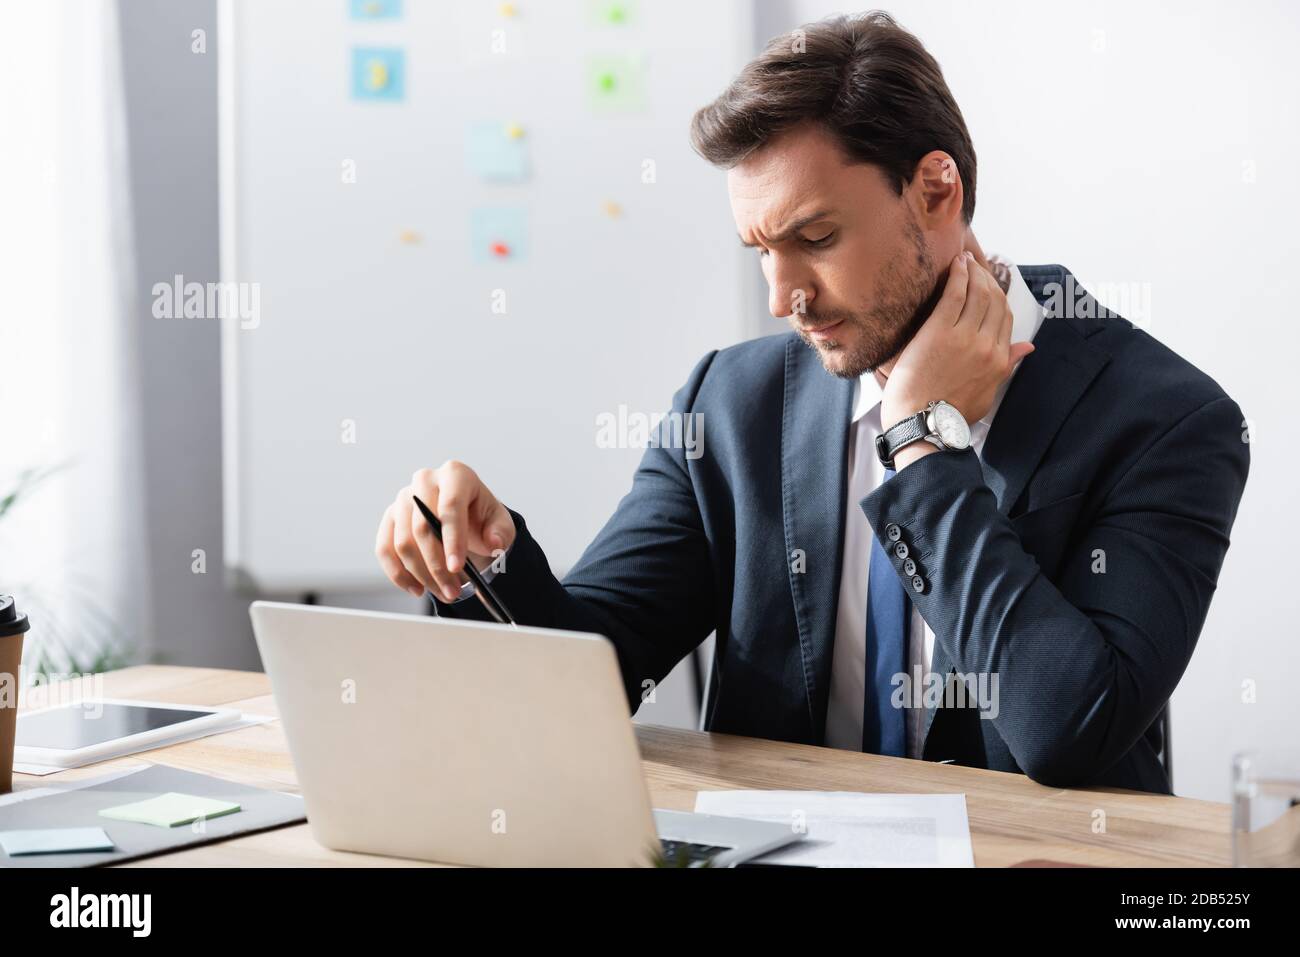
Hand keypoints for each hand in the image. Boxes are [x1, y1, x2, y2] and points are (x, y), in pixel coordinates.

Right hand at [375, 461, 515, 600]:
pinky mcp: (390, 517)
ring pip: (403, 542)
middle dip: (437, 566)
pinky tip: (417, 588)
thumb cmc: (481, 517)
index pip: (450, 506)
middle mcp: (425, 480)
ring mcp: (403, 498)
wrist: (464, 517)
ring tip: (443, 593)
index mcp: (455, 475)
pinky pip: (385, 548)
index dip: (452, 540)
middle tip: (452, 591)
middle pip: (422, 527)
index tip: (456, 568)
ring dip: (422, 575)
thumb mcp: (500, 523)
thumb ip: (501, 533)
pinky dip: (399, 574)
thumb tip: (494, 543)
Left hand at [880, 251, 1035, 438]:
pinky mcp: (939, 331)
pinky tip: (955, 264)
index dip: (999, 295)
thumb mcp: (987, 393)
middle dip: (987, 278)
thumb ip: (1006, 366)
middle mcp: (986, 345)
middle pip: (994, 300)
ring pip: (977, 293)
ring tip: (965, 259)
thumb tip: (1027, 349)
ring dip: (973, 271)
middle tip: (976, 266)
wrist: (922, 425)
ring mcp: (964, 337)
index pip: (1005, 316)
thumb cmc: (949, 415)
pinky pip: (954, 295)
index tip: (989, 284)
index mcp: (999, 359)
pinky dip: (958, 276)